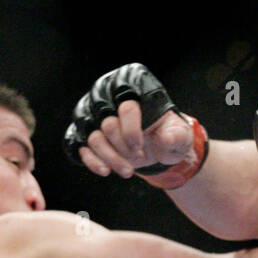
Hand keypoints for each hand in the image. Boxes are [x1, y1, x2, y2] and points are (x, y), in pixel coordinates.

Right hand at [64, 64, 196, 177]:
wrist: (155, 146)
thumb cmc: (167, 132)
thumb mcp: (180, 133)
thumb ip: (177, 136)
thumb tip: (165, 138)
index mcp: (132, 86)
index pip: (125, 106)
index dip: (131, 129)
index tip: (140, 146)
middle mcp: (106, 94)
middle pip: (107, 123)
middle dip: (123, 146)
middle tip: (139, 156)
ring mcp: (92, 114)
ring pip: (93, 138)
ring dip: (111, 158)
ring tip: (128, 171)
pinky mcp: (83, 133)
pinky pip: (78, 146)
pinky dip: (91, 161)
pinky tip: (106, 171)